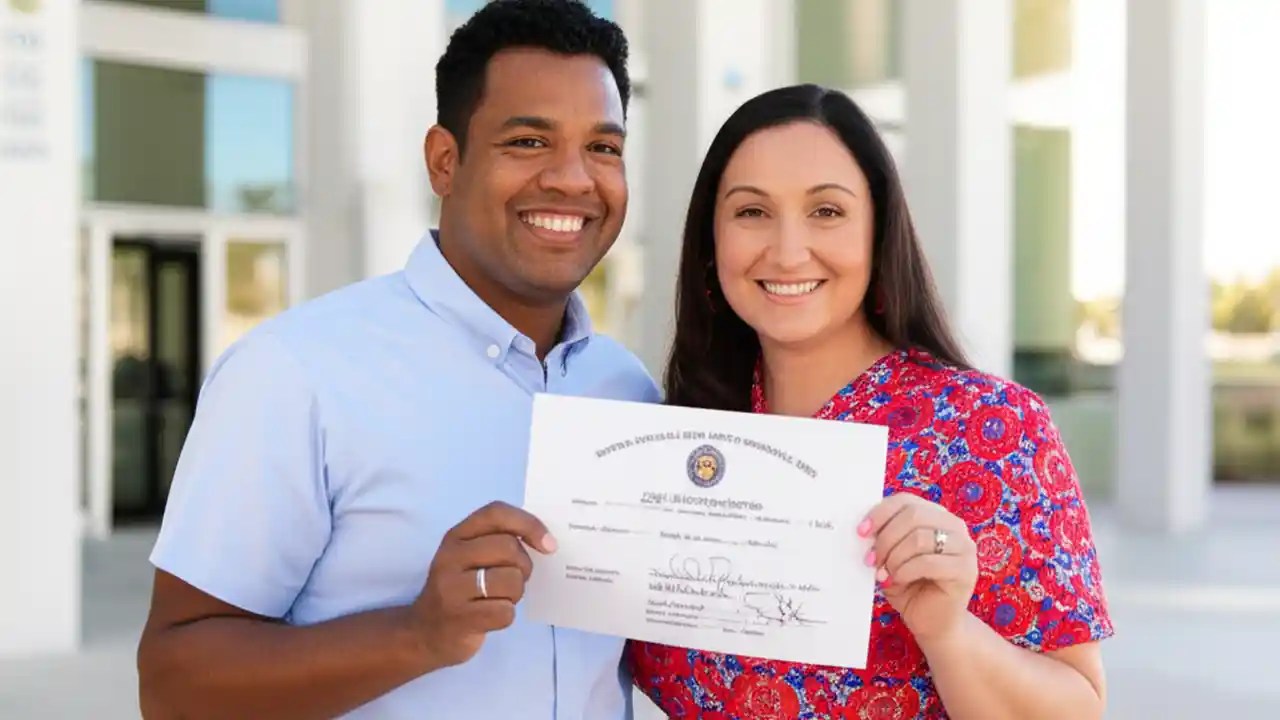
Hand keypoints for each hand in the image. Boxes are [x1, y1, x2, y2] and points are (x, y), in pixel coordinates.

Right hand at [409, 501, 556, 668]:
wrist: (425, 632)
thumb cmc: (461, 589)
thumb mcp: (470, 557)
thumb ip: (499, 540)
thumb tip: (547, 541)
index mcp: (456, 536)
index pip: (496, 513)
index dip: (529, 524)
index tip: (549, 544)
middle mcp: (450, 557)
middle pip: (509, 548)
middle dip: (524, 567)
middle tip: (514, 579)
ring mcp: (452, 588)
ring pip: (511, 580)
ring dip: (516, 593)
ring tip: (500, 598)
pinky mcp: (460, 618)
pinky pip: (505, 612)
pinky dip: (506, 615)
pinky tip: (490, 615)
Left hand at [860, 493, 976, 644]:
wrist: (934, 624)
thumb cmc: (911, 588)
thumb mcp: (891, 557)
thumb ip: (884, 539)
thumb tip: (863, 529)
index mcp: (936, 516)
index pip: (906, 501)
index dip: (880, 513)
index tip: (861, 531)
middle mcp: (954, 526)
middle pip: (913, 516)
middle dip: (885, 538)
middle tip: (871, 559)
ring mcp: (963, 547)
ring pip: (919, 538)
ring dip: (894, 557)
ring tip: (884, 573)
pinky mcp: (965, 570)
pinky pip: (927, 562)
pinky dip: (905, 571)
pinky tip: (896, 580)